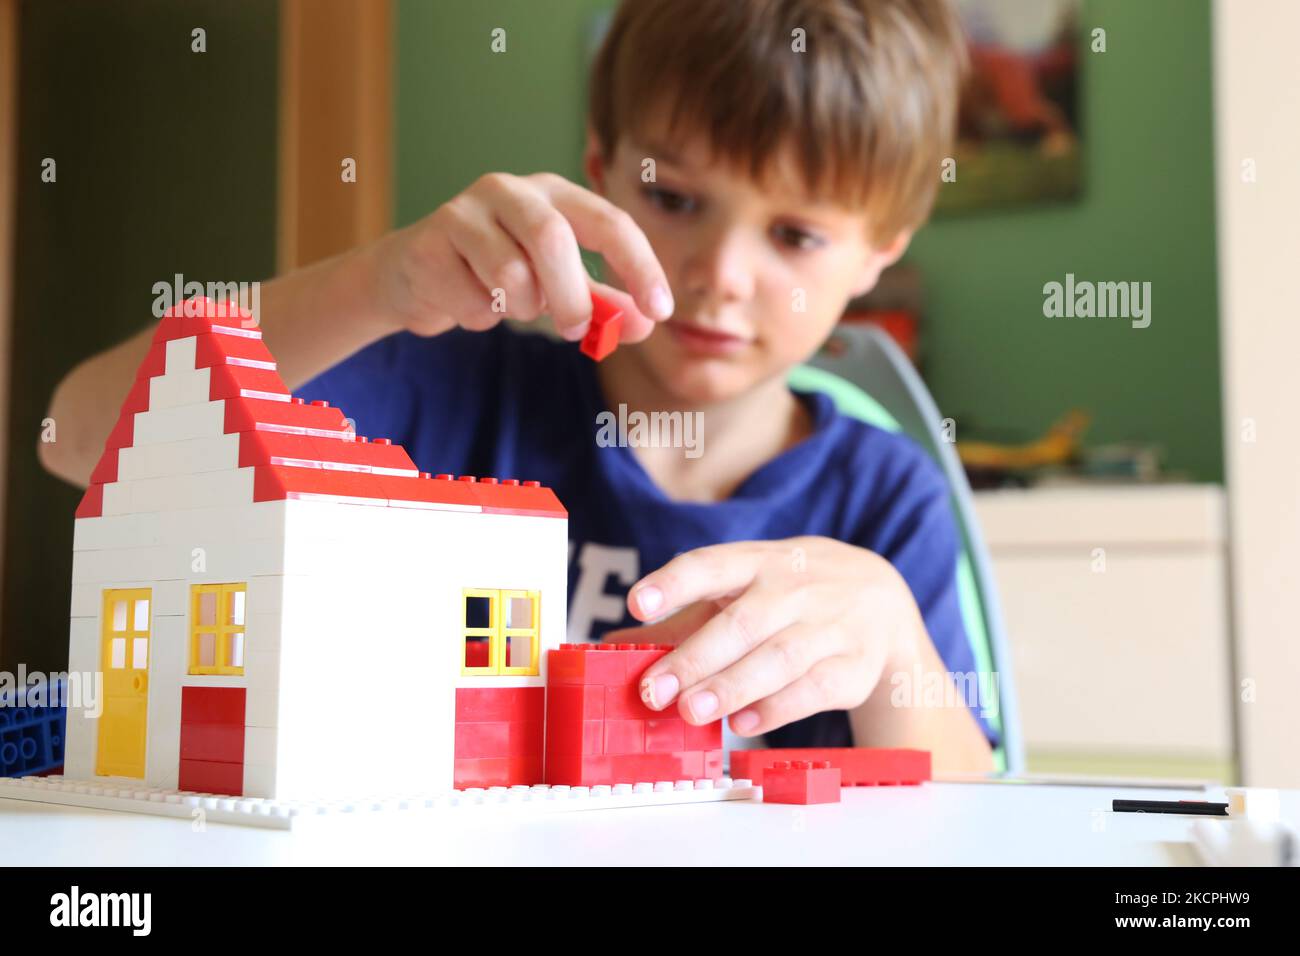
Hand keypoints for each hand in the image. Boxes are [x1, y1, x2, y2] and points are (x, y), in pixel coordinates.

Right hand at [376, 171, 673, 341]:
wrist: (417, 276)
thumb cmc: (499, 274)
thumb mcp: (558, 287)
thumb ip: (603, 304)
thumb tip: (646, 324)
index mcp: (554, 194)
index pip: (609, 222)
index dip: (639, 267)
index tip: (661, 311)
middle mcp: (510, 190)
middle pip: (554, 240)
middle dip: (571, 296)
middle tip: (576, 330)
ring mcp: (465, 210)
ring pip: (510, 275)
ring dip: (518, 308)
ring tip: (507, 303)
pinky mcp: (429, 241)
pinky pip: (471, 298)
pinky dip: (478, 317)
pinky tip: (466, 299)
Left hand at [605, 537, 922, 736]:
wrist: (883, 601)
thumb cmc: (791, 596)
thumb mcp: (743, 590)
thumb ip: (682, 619)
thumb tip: (610, 646)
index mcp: (759, 561)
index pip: (713, 564)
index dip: (674, 583)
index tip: (637, 602)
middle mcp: (796, 588)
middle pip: (743, 621)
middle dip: (696, 657)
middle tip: (654, 691)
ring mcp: (831, 625)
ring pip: (779, 657)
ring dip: (732, 686)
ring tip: (690, 712)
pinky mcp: (855, 666)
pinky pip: (814, 689)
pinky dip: (777, 709)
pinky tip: (742, 723)